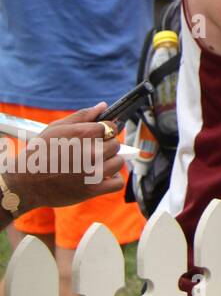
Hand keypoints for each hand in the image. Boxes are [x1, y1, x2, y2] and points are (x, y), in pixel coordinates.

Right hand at [4, 103, 125, 211]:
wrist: (25, 182)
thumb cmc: (40, 153)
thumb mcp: (57, 128)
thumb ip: (82, 116)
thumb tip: (102, 106)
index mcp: (83, 134)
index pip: (112, 127)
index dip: (106, 131)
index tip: (100, 136)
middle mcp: (91, 151)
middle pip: (116, 144)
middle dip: (106, 147)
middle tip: (92, 152)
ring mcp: (94, 171)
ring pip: (119, 162)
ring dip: (110, 163)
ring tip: (96, 164)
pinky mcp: (93, 189)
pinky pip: (118, 182)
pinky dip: (112, 180)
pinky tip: (102, 177)